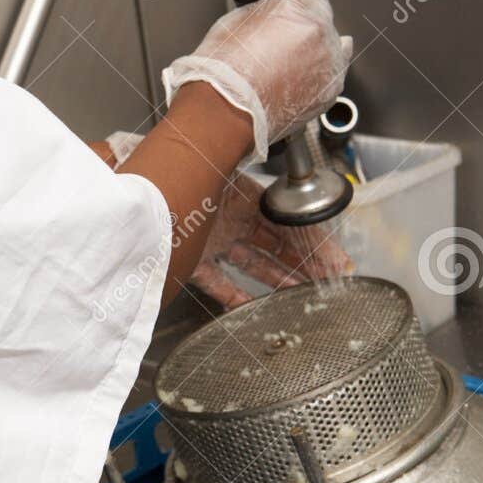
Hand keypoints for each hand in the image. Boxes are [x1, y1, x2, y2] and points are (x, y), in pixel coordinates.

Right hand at [162, 0, 351, 161]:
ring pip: (330, 39)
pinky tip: (298, 74)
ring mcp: (329, 58)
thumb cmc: (223, 71)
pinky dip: (319, 69)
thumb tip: (270, 7)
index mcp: (294, 1)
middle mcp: (318, 26)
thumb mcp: (235, 20)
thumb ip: (263, 8)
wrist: (226, 114)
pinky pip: (333, 68)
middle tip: (277, 30)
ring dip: (312, 43)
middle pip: (319, 7)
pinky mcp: (331, 87)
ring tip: (284, 58)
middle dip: (301, 15)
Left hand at [189, 171, 353, 309]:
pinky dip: (235, 295)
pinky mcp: (193, 258)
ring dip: (276, 279)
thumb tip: (307, 217)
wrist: (148, 190)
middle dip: (302, 264)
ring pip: (252, 263)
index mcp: (246, 195)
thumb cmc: (190, 175)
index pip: (288, 223)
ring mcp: (213, 238)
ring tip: (298, 296)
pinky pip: (218, 281)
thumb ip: (279, 210)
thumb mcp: (242, 188)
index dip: (314, 244)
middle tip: (325, 284)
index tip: (335, 263)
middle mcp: (231, 216)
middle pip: (274, 245)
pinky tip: (252, 308)